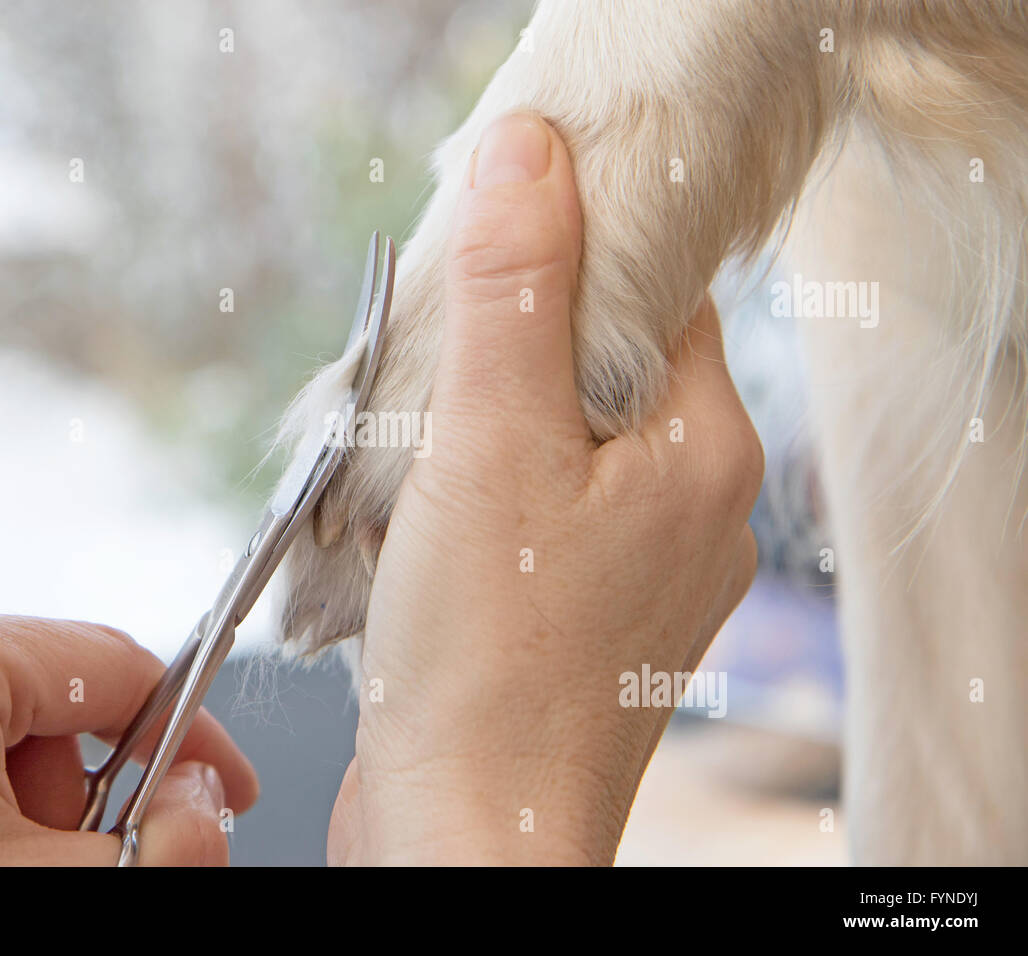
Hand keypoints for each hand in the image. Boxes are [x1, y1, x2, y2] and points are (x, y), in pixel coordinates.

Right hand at [329, 113, 761, 864]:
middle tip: (430, 391)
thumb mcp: (492, 447)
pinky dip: (478, 500)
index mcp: (706, 450)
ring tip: (419, 479)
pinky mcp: (590, 612)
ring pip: (560, 440)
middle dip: (503, 359)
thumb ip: (516, 294)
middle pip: (601, 363)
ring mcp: (647, 567)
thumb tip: (529, 155)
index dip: (562, 261)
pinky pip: (538, 511)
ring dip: (478, 433)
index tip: (479, 280)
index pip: (654, 288)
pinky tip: (428, 538)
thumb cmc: (486, 665)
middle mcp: (696, 507)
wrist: (466, 835)